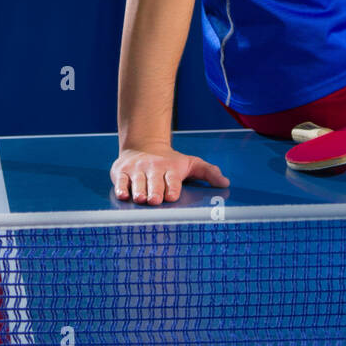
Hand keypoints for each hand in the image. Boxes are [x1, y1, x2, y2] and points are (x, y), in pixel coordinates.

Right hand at [110, 143, 229, 204]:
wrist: (144, 145)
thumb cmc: (170, 161)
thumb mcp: (191, 163)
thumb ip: (209, 172)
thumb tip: (226, 183)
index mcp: (171, 168)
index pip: (172, 178)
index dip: (172, 187)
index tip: (172, 196)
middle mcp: (154, 168)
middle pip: (154, 181)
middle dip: (155, 191)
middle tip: (155, 200)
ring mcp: (137, 169)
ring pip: (137, 181)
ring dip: (139, 190)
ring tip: (141, 199)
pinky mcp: (121, 171)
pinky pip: (120, 180)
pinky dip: (121, 187)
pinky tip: (123, 195)